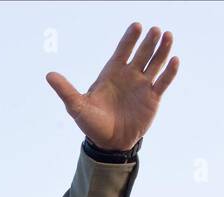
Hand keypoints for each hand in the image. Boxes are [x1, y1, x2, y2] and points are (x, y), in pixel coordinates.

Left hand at [46, 23, 178, 151]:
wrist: (108, 143)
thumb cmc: (91, 123)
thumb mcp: (76, 106)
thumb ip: (65, 90)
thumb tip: (49, 75)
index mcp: (111, 73)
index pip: (122, 51)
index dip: (129, 39)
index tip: (136, 26)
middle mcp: (129, 75)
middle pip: (141, 53)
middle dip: (148, 41)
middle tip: (153, 30)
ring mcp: (142, 85)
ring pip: (155, 63)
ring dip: (162, 50)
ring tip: (167, 35)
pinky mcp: (153, 97)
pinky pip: (163, 81)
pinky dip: (170, 71)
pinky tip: (174, 60)